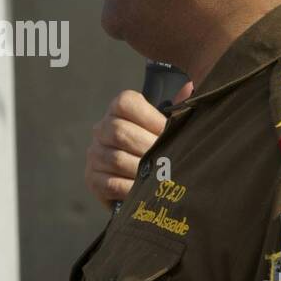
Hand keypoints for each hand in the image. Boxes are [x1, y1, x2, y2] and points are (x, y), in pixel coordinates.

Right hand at [84, 83, 192, 207]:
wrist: (148, 179)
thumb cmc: (163, 146)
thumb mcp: (170, 124)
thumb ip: (179, 107)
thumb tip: (188, 88)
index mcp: (118, 109)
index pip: (125, 103)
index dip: (150, 118)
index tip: (168, 131)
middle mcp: (101, 129)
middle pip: (120, 132)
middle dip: (149, 148)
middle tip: (168, 160)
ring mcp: (95, 154)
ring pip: (117, 159)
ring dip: (143, 171)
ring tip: (161, 177)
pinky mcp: (92, 179)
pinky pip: (111, 184)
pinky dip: (132, 188)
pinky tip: (145, 191)